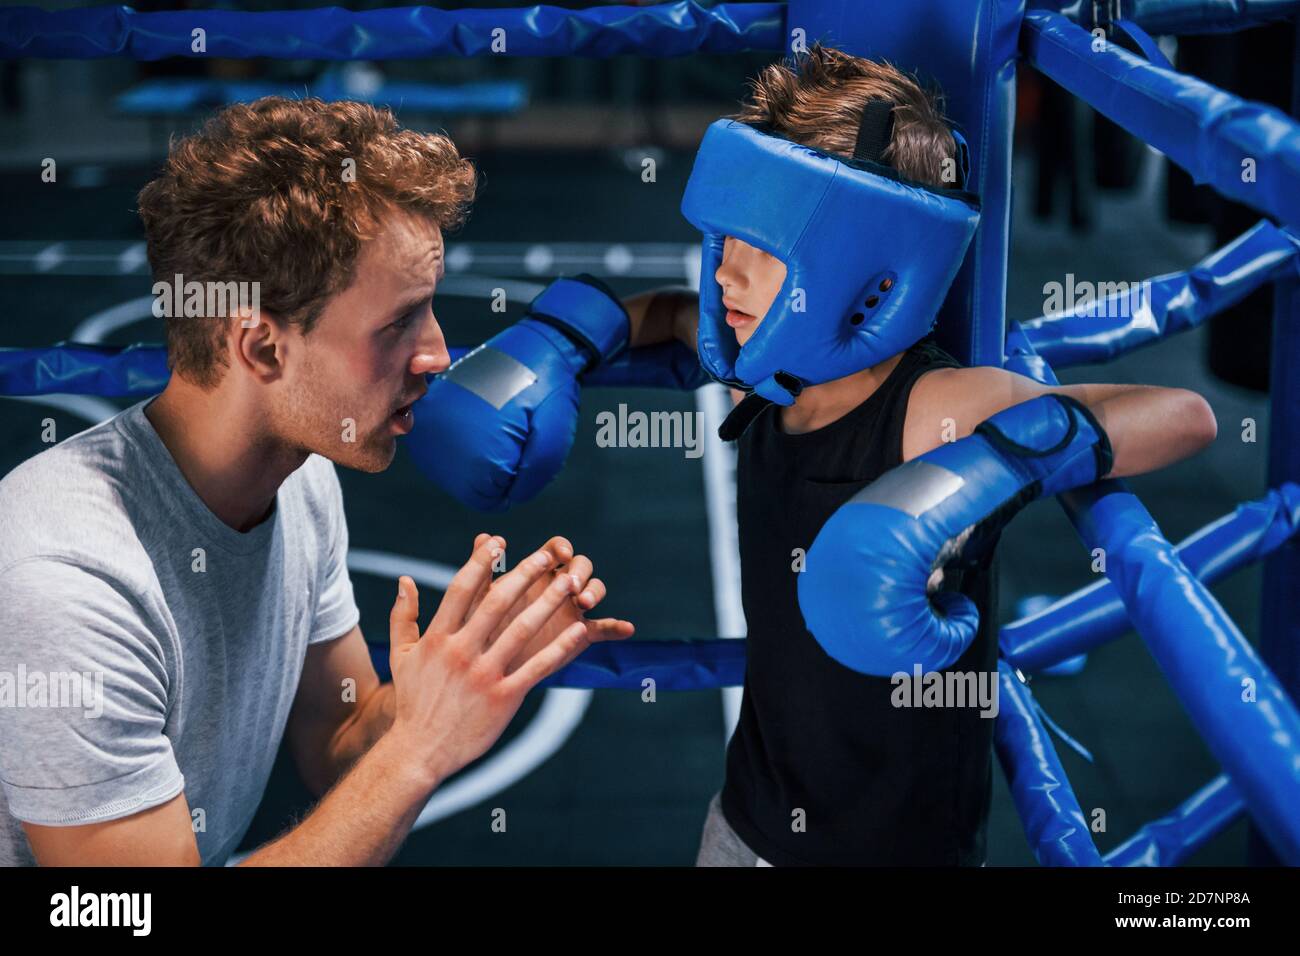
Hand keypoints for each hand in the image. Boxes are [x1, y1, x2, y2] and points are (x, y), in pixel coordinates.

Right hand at [385, 534, 631, 784]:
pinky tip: (579, 630)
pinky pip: (538, 666)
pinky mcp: (504, 697)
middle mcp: (461, 652)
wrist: (420, 751)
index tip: (498, 541)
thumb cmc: (413, 701)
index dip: (481, 561)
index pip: (462, 589)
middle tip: (547, 555)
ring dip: (549, 602)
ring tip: (570, 582)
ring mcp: (484, 675)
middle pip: (497, 602)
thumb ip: (403, 615)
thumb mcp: (401, 656)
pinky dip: (560, 647)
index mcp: (438, 638)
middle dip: (525, 573)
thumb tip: (405, 580)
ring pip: (522, 629)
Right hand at [406, 275, 628, 511]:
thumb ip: (528, 480)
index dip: (512, 483)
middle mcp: (443, 439)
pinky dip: (461, 438)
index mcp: (474, 452)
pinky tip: (481, 419)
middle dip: (493, 469)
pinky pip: (442, 442)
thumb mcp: (550, 443)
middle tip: (514, 434)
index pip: (487, 498)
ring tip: (498, 423)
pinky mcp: (430, 405)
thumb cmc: (547, 391)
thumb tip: (505, 497)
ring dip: (475, 454)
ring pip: (452, 465)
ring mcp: (431, 420)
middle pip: (467, 485)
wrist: (536, 344)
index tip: (524, 451)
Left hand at [463, 534, 634, 676]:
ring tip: (584, 603)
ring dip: (595, 590)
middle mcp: (558, 585)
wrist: (491, 666)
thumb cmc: (482, 627)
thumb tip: (484, 537)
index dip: (562, 547)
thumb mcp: (478, 599)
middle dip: (580, 571)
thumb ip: (482, 567)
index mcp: (537, 570)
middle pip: (580, 565)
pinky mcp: (581, 634)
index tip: (561, 554)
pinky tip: (627, 629)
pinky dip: (617, 627)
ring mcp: (572, 609)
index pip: (556, 548)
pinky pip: (604, 627)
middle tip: (571, 585)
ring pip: (595, 589)